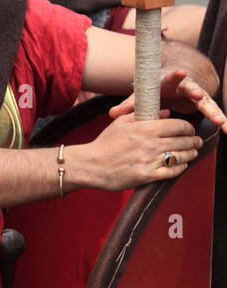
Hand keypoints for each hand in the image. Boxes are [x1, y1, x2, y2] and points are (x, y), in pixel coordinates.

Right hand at [75, 111, 201, 190]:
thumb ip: (144, 115)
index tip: (189, 129)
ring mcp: (150, 161)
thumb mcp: (121, 123)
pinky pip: (172, 171)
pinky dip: (181, 167)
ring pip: (181, 156)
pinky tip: (182, 164)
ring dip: (191, 154)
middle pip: (183, 141)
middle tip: (196, 141)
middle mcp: (150, 144)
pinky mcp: (148, 176)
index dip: (188, 127)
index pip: (177, 125)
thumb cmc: (104, 143)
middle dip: (193, 141)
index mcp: (144, 129)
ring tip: (192, 152)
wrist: (91, 164)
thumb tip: (166, 112)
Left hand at [109, 68, 226, 136]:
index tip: (180, 72)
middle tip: (200, 96)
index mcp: (169, 81)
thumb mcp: (143, 94)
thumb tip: (112, 114)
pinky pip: (213, 113)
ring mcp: (197, 94)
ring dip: (214, 112)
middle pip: (193, 89)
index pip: (172, 77)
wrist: (175, 80)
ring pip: (207, 103)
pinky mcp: (204, 103)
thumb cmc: (156, 89)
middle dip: (197, 93)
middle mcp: (186, 86)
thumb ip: (130, 104)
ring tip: (221, 122)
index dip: (176, 75)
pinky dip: (220, 120)